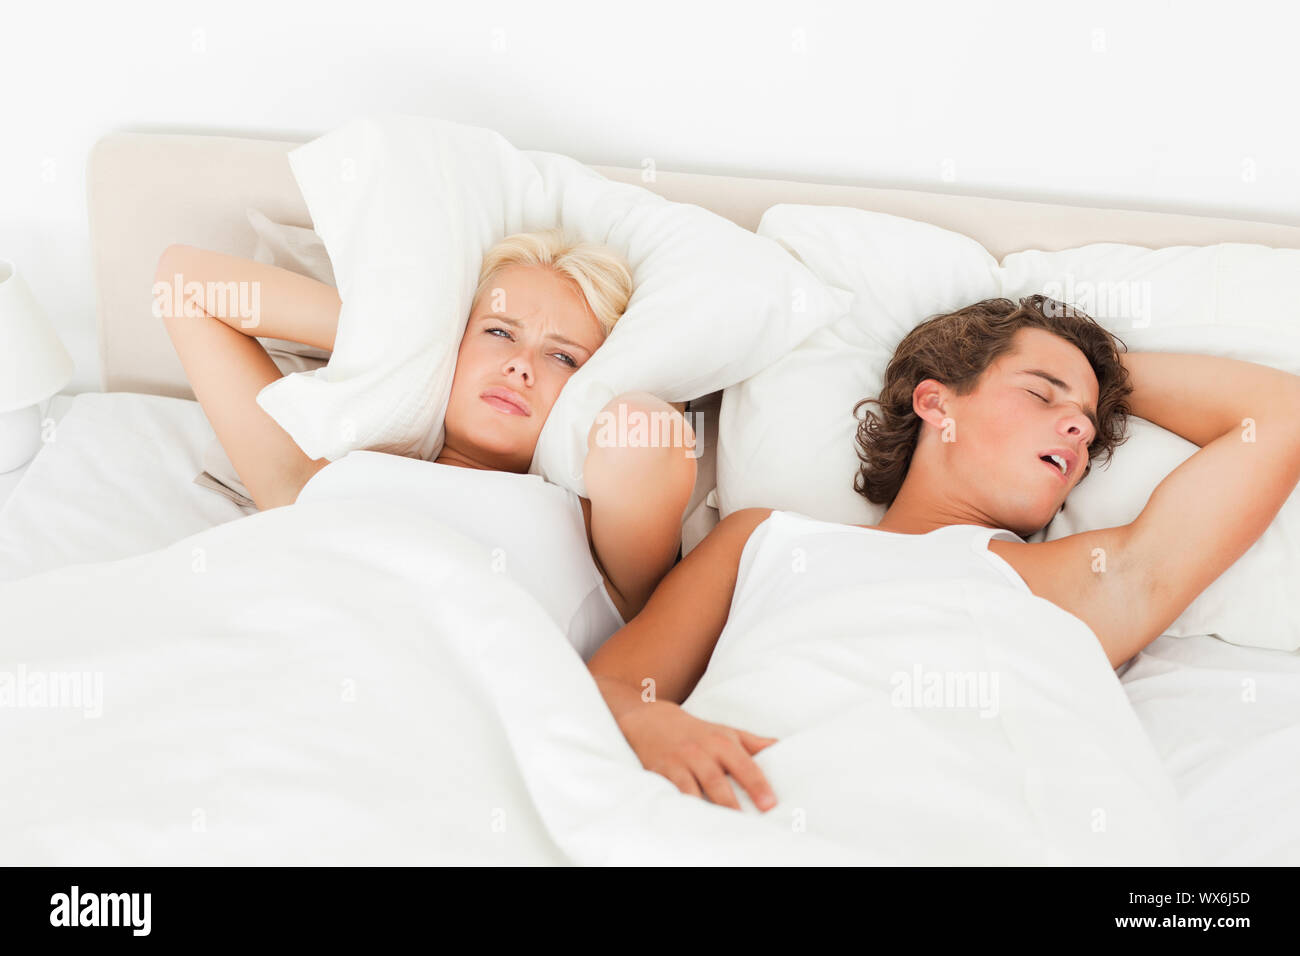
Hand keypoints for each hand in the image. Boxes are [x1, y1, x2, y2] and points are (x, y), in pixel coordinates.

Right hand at [617, 699, 778, 811]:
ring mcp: (681, 761)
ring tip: (721, 826)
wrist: (653, 720)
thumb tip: (782, 747)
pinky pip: (673, 791)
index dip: (757, 785)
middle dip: (732, 802)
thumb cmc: (698, 731)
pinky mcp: (662, 771)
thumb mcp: (727, 732)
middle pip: (718, 780)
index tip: (769, 804)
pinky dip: (682, 805)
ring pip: (695, 788)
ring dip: (707, 807)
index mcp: (723, 742)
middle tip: (746, 822)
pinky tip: (692, 818)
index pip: (744, 765)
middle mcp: (702, 751)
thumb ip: (755, 743)